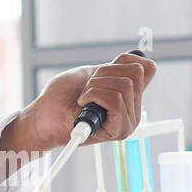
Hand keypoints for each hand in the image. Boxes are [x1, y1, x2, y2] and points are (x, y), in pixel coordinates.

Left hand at [6, 51, 158, 152]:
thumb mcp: (92, 74)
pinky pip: (115, 100)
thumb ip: (117, 69)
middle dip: (104, 74)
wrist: (43, 117)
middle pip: (135, 74)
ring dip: (95, 86)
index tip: (102, 71)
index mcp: (130, 97)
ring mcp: (128, 122)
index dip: (125, 61)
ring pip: (124, 86)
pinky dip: (93, 95)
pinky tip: (83, 105)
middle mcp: (133, 111)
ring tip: (83, 99)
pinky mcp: (119, 130)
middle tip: (87, 88)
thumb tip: (141, 61)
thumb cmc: (62, 97)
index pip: (147, 68)